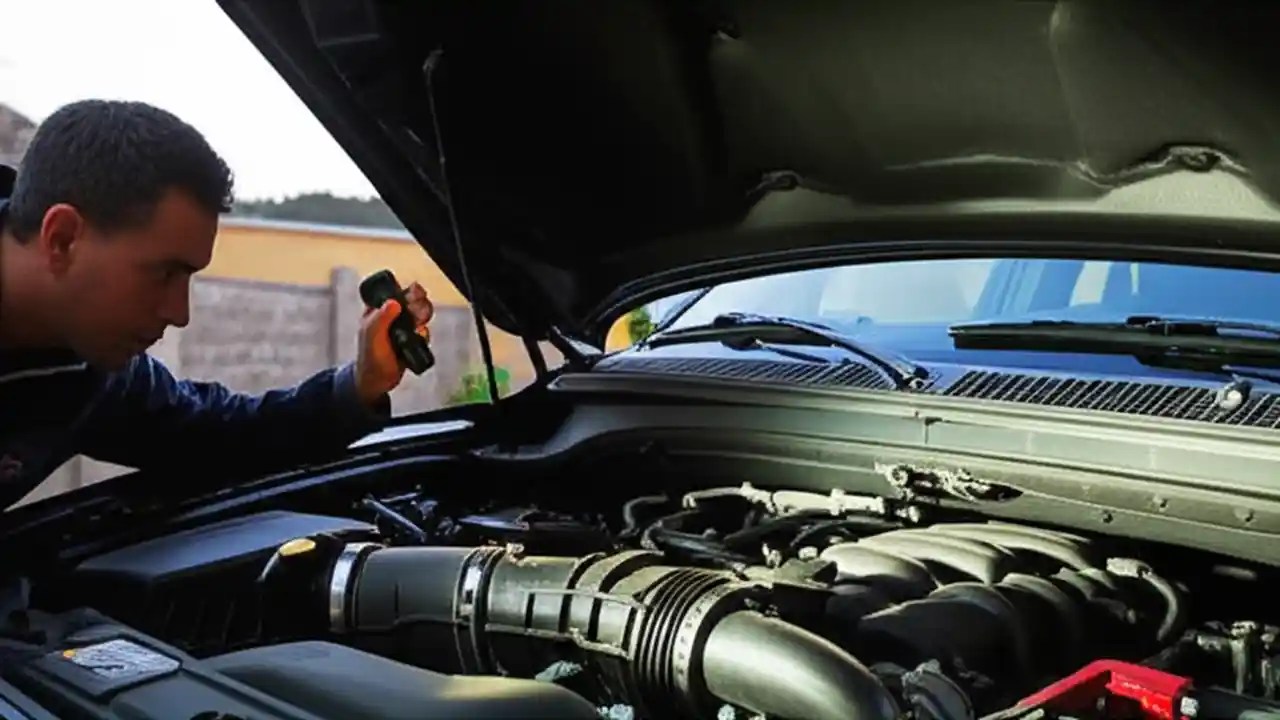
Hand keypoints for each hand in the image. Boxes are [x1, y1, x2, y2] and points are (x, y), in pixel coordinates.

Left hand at [354, 281, 433, 406]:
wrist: (377, 381)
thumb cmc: (368, 357)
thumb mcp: (371, 335)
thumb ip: (381, 318)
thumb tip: (394, 302)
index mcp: (378, 309)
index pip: (395, 290)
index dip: (407, 291)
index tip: (412, 296)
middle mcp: (392, 315)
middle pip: (414, 300)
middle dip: (419, 305)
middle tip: (416, 315)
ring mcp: (403, 327)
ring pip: (422, 314)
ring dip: (424, 318)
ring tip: (418, 328)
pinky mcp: (412, 339)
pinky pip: (425, 331)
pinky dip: (425, 334)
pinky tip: (419, 339)